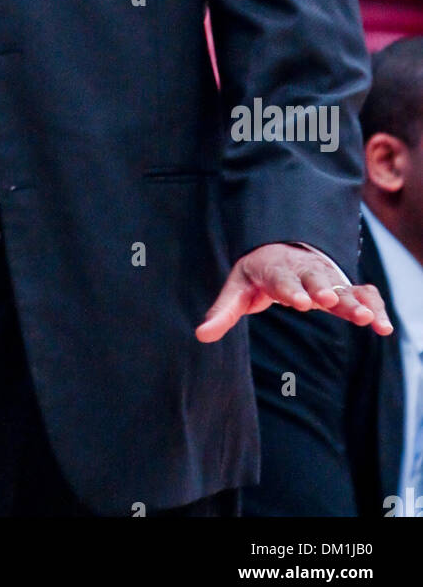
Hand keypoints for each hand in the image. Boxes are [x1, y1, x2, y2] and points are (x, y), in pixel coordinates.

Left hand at [196, 242, 393, 342]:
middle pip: (316, 280)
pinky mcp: (342, 288)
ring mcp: (326, 279)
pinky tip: (385, 327)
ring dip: (354, 302)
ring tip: (368, 319)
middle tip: (330, 301)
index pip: (283, 280)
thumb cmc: (258, 274)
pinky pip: (362, 294)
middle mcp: (305, 272)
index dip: (291, 290)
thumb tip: (201, 336)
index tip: (299, 301)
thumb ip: (223, 312)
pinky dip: (374, 307)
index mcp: (277, 270)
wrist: (281, 250)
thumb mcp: (237, 287)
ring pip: (343, 288)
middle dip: (324, 290)